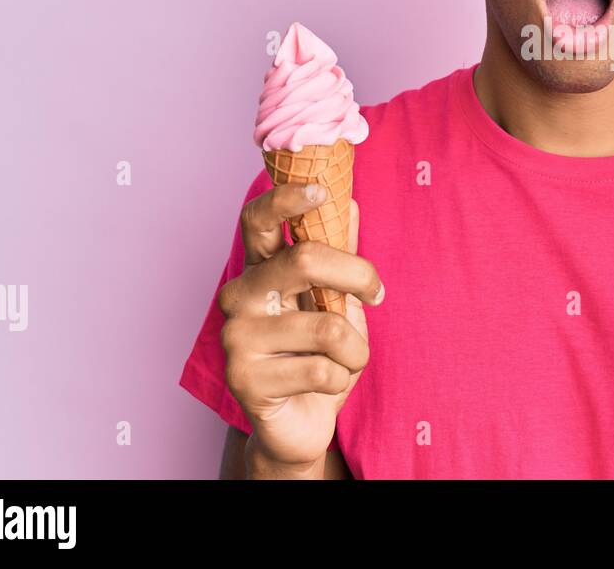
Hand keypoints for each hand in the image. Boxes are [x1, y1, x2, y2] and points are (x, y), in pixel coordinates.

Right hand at [216, 183, 383, 474]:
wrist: (301, 420)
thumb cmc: (319, 353)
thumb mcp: (335, 299)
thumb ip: (339, 252)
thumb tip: (349, 202)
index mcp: (259, 269)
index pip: (257, 220)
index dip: (286, 199)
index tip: (321, 191)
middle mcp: (239, 296)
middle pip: (305, 260)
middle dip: (357, 275)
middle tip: (376, 293)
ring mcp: (237, 338)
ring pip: (328, 326)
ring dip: (357, 349)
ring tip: (347, 360)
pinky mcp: (245, 379)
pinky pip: (324, 370)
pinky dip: (342, 378)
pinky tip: (325, 385)